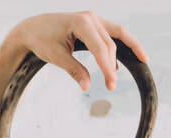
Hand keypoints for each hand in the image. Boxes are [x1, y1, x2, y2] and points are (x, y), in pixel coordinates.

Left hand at [9, 11, 148, 92]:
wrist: (33, 28)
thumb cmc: (42, 40)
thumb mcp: (56, 56)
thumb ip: (73, 70)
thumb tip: (86, 86)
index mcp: (82, 22)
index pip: (100, 48)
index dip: (107, 67)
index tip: (111, 83)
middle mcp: (91, 18)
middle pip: (110, 44)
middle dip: (111, 66)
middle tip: (111, 86)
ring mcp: (94, 19)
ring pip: (116, 35)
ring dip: (124, 52)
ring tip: (136, 65)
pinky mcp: (93, 24)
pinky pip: (111, 34)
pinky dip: (117, 47)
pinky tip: (116, 65)